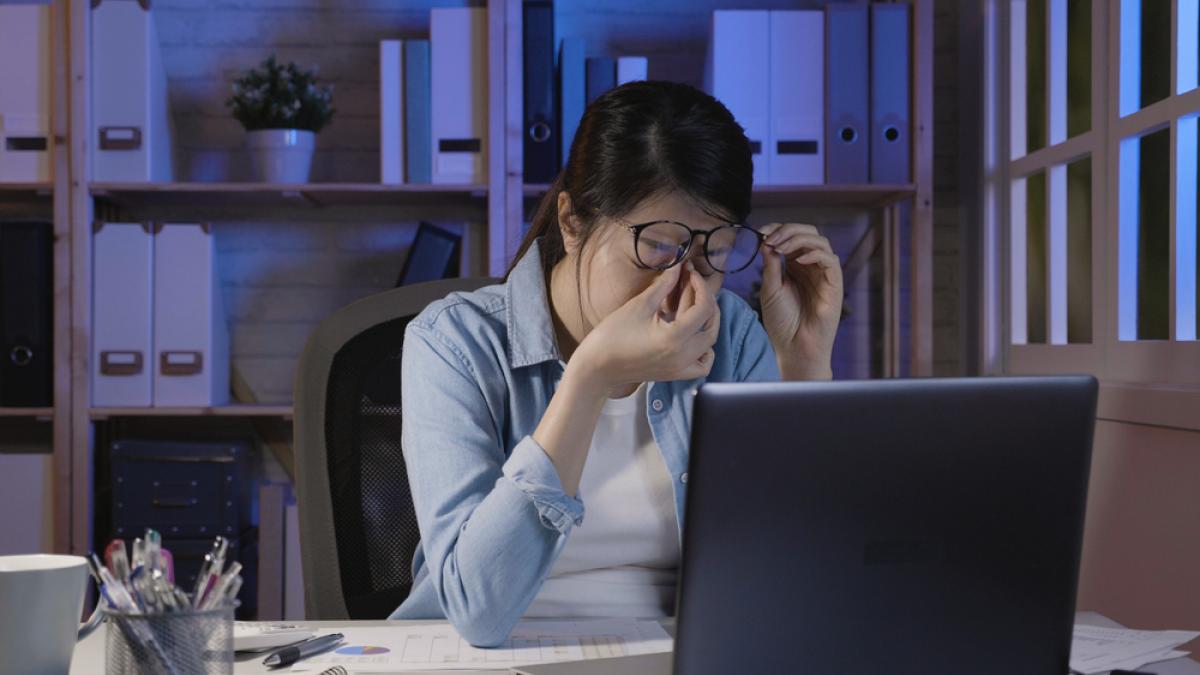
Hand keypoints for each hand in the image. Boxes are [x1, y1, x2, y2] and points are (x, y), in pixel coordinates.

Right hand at [571, 260, 718, 394]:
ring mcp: (680, 368)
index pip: (703, 308)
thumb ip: (663, 286)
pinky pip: (702, 365)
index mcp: (674, 338)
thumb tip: (678, 266)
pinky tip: (693, 336)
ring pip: (710, 344)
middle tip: (693, 284)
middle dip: (706, 301)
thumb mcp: (639, 305)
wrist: (597, 368)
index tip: (690, 273)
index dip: (701, 286)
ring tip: (693, 306)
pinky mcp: (675, 374)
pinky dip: (705, 350)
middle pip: (711, 325)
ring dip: (707, 323)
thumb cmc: (612, 335)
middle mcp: (683, 356)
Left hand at [757, 222, 842, 378]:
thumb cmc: (782, 321)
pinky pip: (830, 261)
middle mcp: (811, 266)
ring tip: (780, 247)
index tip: (759, 232)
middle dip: (788, 230)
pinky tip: (798, 261)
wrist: (793, 347)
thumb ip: (770, 264)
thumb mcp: (770, 288)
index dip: (777, 228)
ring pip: (820, 242)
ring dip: (799, 239)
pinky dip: (814, 254)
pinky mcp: (834, 285)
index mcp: (795, 265)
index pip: (792, 236)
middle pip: (809, 233)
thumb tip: (766, 240)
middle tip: (770, 237)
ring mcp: (824, 274)